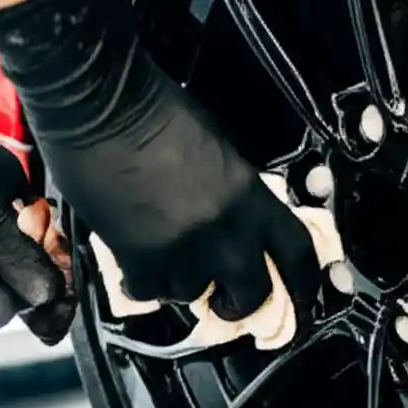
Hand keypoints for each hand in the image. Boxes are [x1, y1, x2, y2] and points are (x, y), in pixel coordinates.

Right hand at [38, 75, 319, 320]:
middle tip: (226, 301)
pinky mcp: (140, 257)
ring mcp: (184, 247)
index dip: (304, 282)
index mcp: (251, 195)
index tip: (301, 296)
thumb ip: (235, 192)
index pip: (298, 251)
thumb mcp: (218, 148)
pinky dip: (144, 284)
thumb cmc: (157, 110)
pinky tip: (137, 268)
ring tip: (168, 265)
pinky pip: (150, 292)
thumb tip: (237, 220)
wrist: (102, 104)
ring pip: (194, 294)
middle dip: (240, 303)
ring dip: (183, 285)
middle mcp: (226, 228)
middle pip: (253, 293)